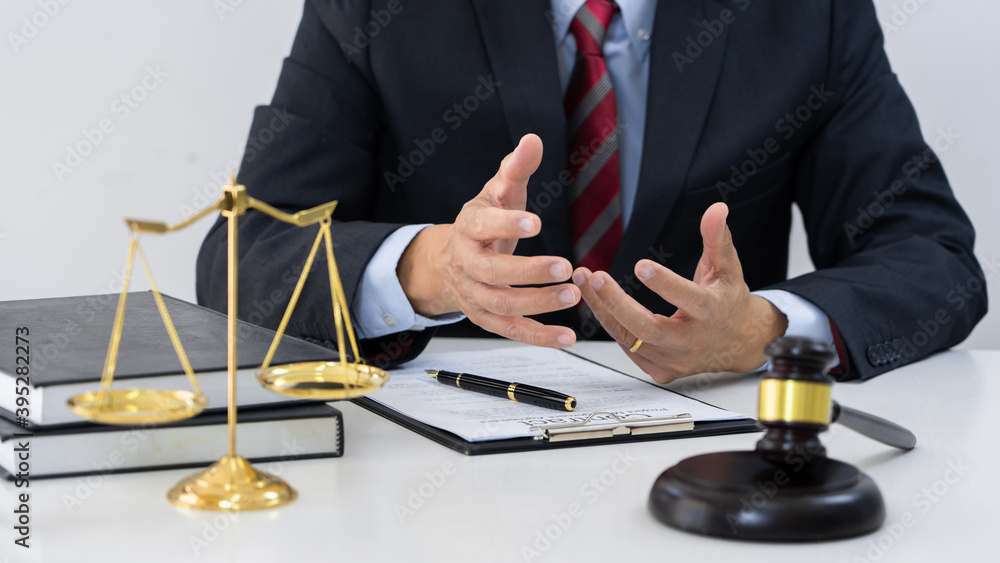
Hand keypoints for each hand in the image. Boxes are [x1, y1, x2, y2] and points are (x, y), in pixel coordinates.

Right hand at [397, 134, 579, 347]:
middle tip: (566, 266)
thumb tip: (533, 140)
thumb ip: (516, 169)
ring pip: (502, 304)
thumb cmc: (484, 222)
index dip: (507, 224)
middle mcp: (466, 263)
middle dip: (530, 271)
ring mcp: (474, 293)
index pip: (482, 225)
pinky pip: (511, 331)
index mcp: (469, 227)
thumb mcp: (497, 192)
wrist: (450, 261)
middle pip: (493, 272)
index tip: (538, 223)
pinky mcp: (485, 318)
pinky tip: (567, 337)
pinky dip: (539, 337)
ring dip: (539, 303)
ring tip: (573, 295)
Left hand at [573, 202, 787, 382]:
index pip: (689, 299)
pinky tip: (597, 302)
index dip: (664, 284)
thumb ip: (717, 238)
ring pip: (630, 339)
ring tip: (583, 282)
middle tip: (595, 277)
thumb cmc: (727, 300)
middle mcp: (693, 341)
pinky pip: (628, 349)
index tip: (640, 265)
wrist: (735, 343)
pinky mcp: (661, 371)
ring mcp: (675, 360)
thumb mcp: (728, 267)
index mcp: (712, 312)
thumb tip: (716, 209)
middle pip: (649, 328)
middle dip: (617, 303)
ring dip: (603, 310)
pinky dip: (611, 325)